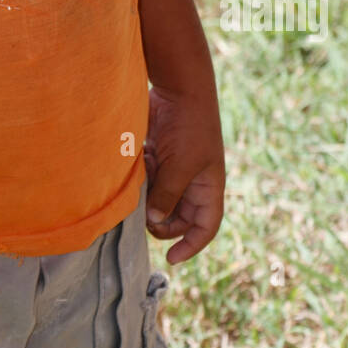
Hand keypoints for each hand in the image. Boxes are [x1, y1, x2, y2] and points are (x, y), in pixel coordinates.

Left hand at [143, 83, 224, 264]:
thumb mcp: (181, 165)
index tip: (171, 258)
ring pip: (158, 199)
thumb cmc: (189, 127)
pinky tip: (140, 162)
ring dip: (148, 197)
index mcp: (208, 187)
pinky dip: (141, 179)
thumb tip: (153, 220)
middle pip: (177, 217)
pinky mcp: (158, 157)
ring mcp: (174, 170)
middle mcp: (192, 182)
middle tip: (144, 217)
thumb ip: (167, 194)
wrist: (178, 89)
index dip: (191, 245)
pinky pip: (147, 180)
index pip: (205, 226)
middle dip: (161, 221)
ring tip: (144, 180)